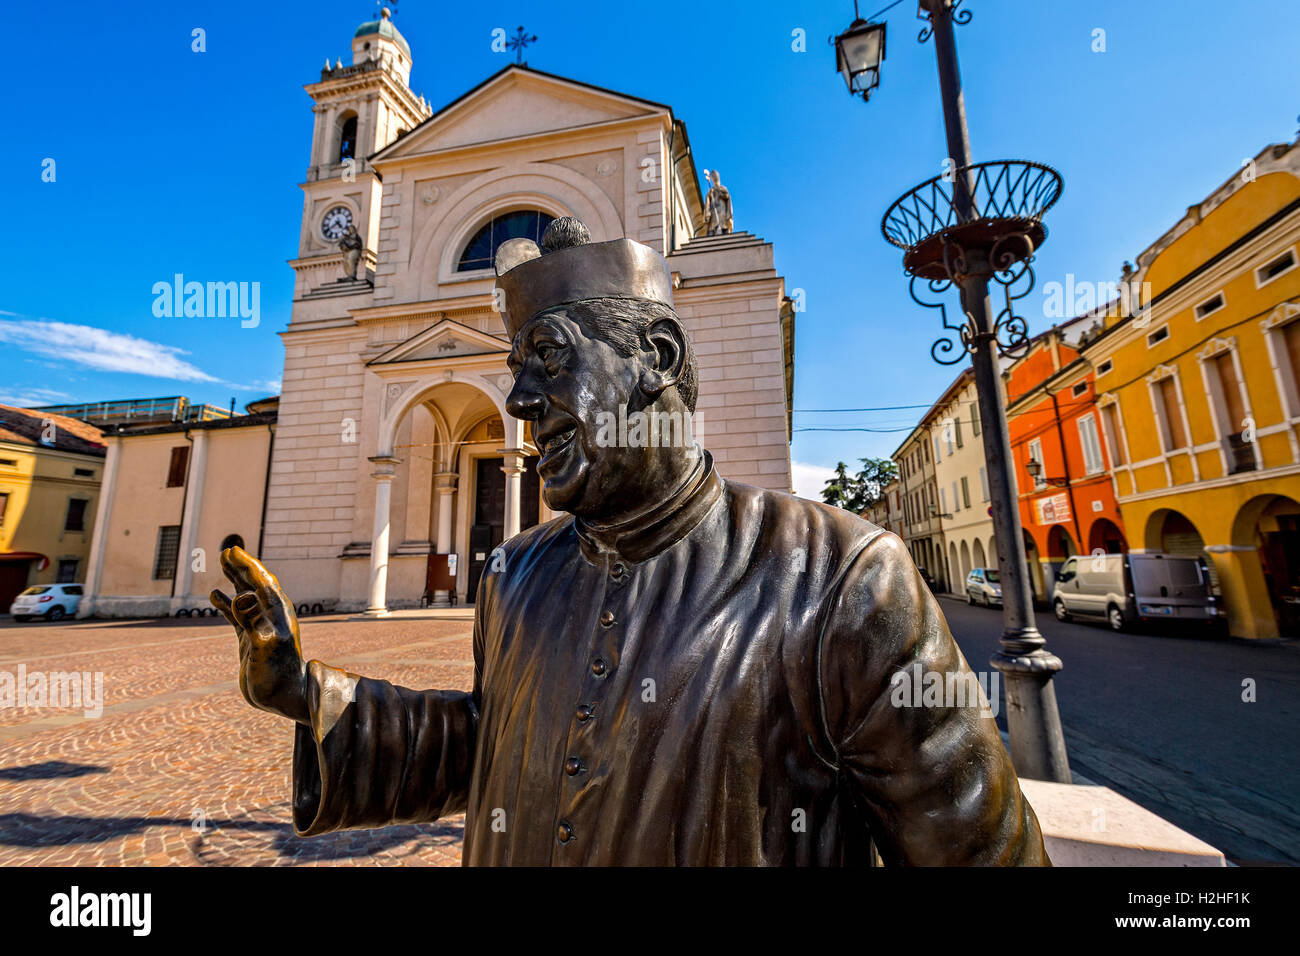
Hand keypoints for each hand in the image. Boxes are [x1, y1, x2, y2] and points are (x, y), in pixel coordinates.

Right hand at [210, 546, 308, 723]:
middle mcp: (270, 615)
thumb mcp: (265, 647)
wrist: (283, 697)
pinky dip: (226, 603)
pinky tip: (214, 595)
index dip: (246, 565)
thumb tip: (240, 597)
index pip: (260, 581)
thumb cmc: (278, 674)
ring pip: (245, 595)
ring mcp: (260, 626)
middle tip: (226, 551)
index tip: (232, 551)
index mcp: (276, 612)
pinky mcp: (251, 638)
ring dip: (234, 580)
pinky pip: (236, 614)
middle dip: (241, 567)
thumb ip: (254, 621)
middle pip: (254, 583)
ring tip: (222, 564)